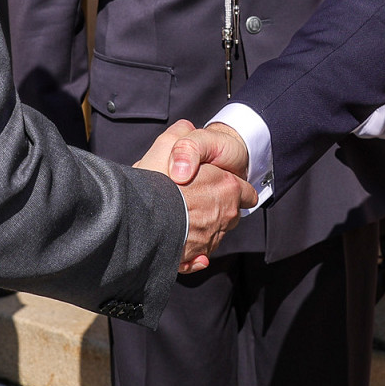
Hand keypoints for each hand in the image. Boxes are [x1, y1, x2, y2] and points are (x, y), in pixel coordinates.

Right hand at [135, 120, 256, 272]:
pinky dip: (193, 252)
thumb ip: (181, 135)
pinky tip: (181, 243)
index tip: (222, 185)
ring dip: (202, 228)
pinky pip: (197, 256)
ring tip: (183, 217)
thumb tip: (186, 127)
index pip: (245, 191)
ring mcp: (210, 239)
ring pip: (213, 234)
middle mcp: (225, 215)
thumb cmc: (156, 182)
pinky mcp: (192, 258)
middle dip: (217, 208)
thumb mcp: (168, 145)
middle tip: (196, 200)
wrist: (139, 220)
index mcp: (227, 186)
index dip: (232, 185)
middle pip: (230, 213)